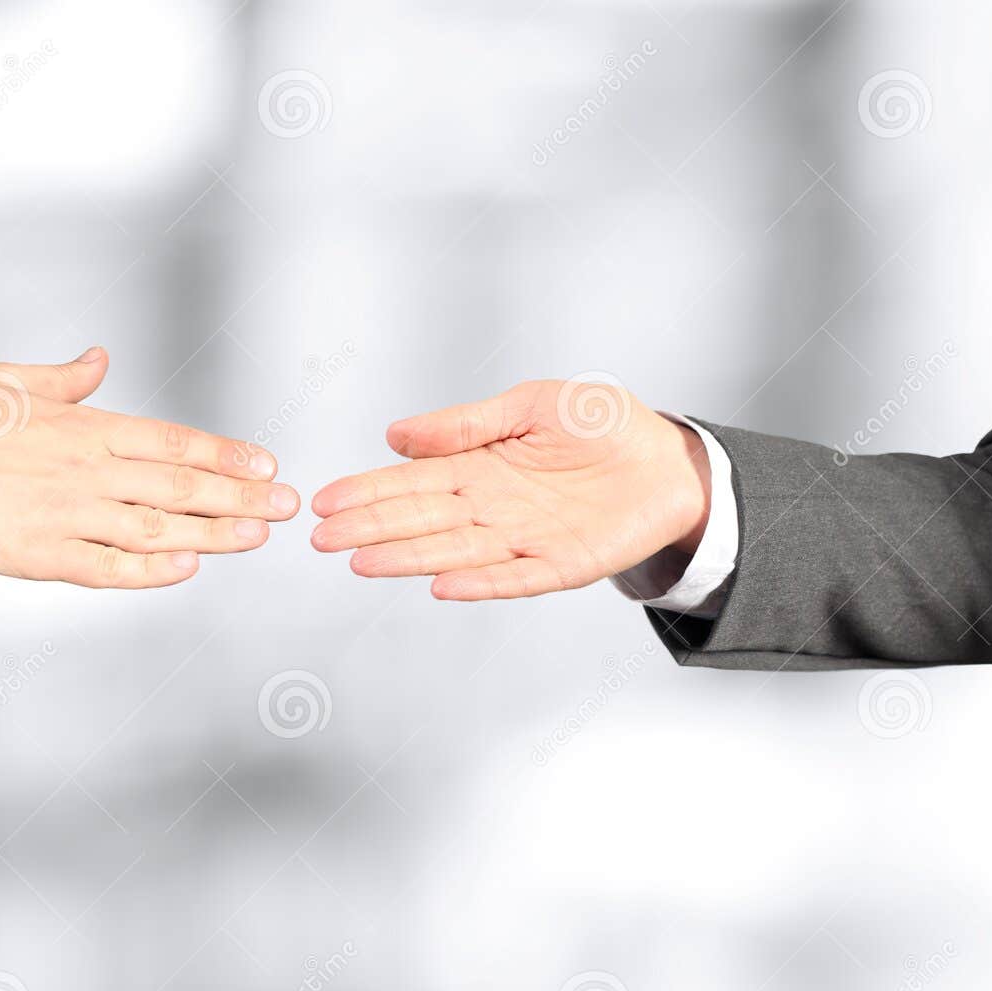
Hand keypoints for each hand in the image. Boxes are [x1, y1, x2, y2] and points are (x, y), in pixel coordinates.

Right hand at [0, 348, 298, 587]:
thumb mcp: (13, 381)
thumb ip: (67, 379)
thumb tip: (100, 358)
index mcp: (86, 428)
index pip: (175, 442)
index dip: (227, 455)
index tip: (267, 466)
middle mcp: (87, 471)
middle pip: (181, 486)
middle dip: (241, 497)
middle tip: (287, 507)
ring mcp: (67, 516)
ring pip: (156, 529)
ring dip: (213, 533)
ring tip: (257, 536)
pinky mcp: (40, 556)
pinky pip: (107, 568)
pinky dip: (150, 569)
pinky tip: (187, 568)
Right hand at [310, 377, 711, 599]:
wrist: (668, 459)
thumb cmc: (602, 426)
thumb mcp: (531, 403)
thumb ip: (467, 423)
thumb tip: (397, 435)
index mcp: (480, 466)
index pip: (412, 481)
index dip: (369, 490)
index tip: (326, 501)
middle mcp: (493, 508)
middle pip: (422, 519)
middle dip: (371, 528)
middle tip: (323, 538)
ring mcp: (523, 539)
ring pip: (455, 552)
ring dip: (409, 558)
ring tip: (363, 563)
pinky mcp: (561, 564)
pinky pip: (514, 577)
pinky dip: (480, 582)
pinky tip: (443, 585)